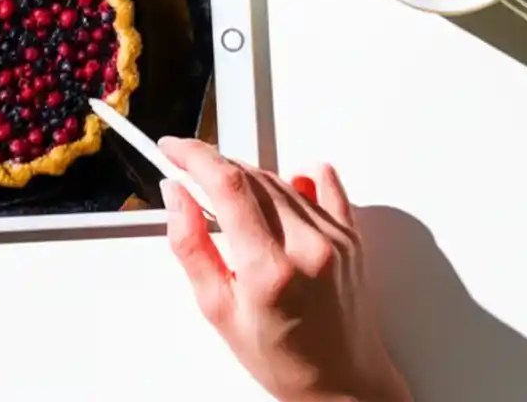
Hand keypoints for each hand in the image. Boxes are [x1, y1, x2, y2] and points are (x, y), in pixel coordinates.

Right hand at [159, 138, 409, 401]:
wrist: (344, 384)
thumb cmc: (282, 358)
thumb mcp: (218, 311)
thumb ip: (192, 247)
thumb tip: (176, 198)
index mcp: (270, 269)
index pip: (226, 186)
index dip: (194, 156)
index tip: (174, 149)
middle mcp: (308, 247)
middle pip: (251, 177)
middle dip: (215, 168)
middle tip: (191, 178)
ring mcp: (335, 239)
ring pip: (280, 179)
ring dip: (248, 179)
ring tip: (232, 207)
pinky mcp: (352, 236)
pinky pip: (324, 184)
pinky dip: (297, 177)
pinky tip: (285, 183)